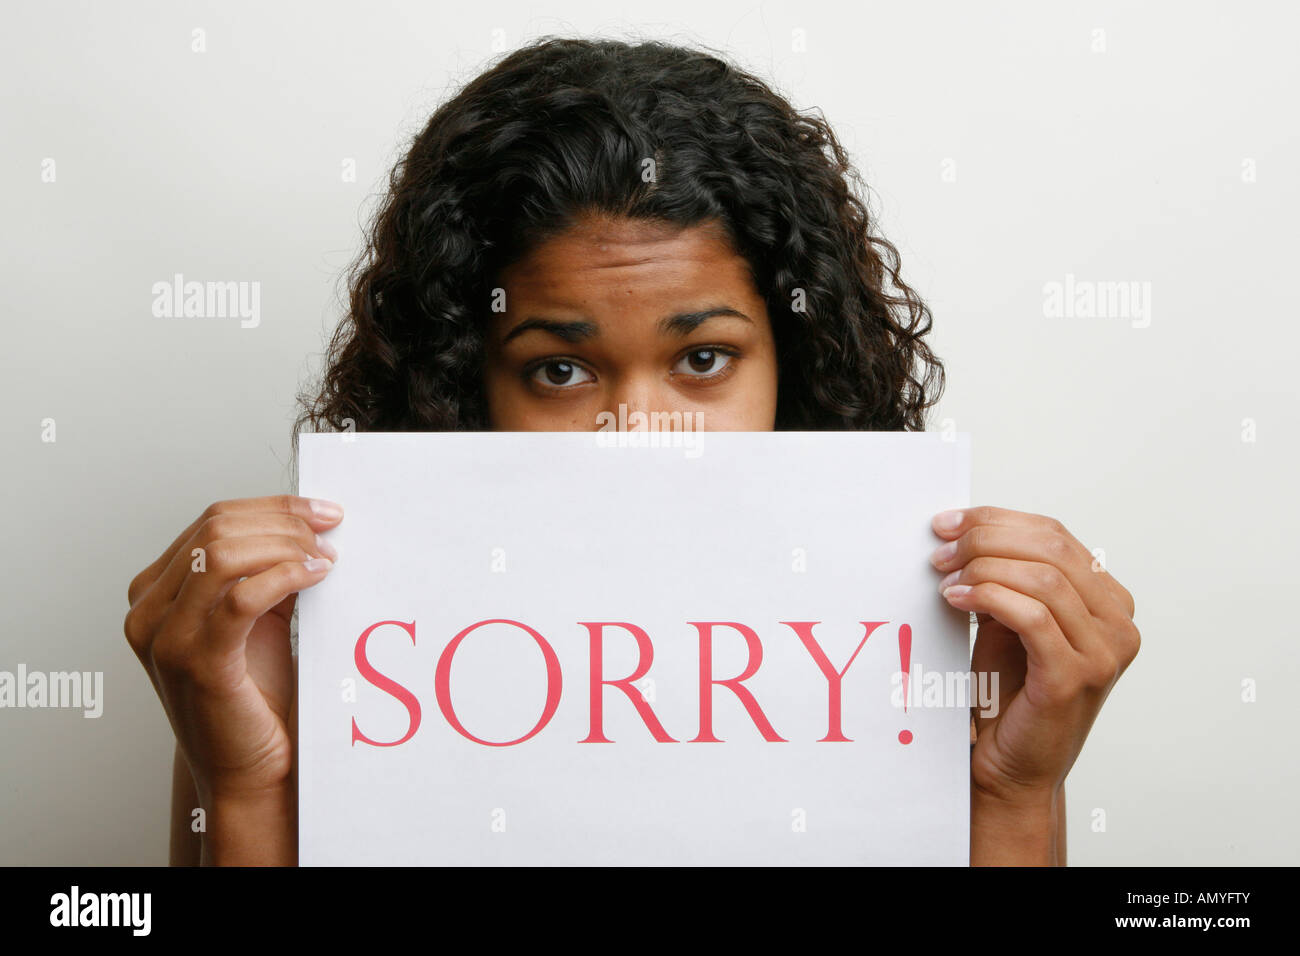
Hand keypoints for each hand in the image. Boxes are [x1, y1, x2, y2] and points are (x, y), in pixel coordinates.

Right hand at [123, 495, 341, 803]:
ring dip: (286, 546)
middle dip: (283, 522)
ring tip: (324, 557)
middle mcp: (148, 610)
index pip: (212, 521)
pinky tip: (314, 575)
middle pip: (218, 529)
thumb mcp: (257, 617)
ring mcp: (164, 636)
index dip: (273, 508)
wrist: (249, 766)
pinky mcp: (196, 661)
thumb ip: (266, 570)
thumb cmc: (253, 694)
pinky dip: (285, 575)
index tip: (322, 511)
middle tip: (328, 533)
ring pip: (225, 555)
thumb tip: (309, 524)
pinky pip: (241, 597)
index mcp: (155, 591)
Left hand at [930, 506, 1138, 809]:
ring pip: (1043, 578)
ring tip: (944, 576)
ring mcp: (1104, 652)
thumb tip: (964, 528)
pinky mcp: (1076, 677)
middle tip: (940, 549)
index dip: (997, 520)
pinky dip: (989, 597)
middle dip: (985, 538)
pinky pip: (1033, 616)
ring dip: (982, 567)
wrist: (1011, 766)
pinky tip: (957, 599)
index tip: (948, 522)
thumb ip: (1006, 575)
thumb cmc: (1010, 694)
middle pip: (1050, 547)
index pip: (1054, 535)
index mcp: (1108, 600)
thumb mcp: (1010, 620)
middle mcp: (1118, 623)